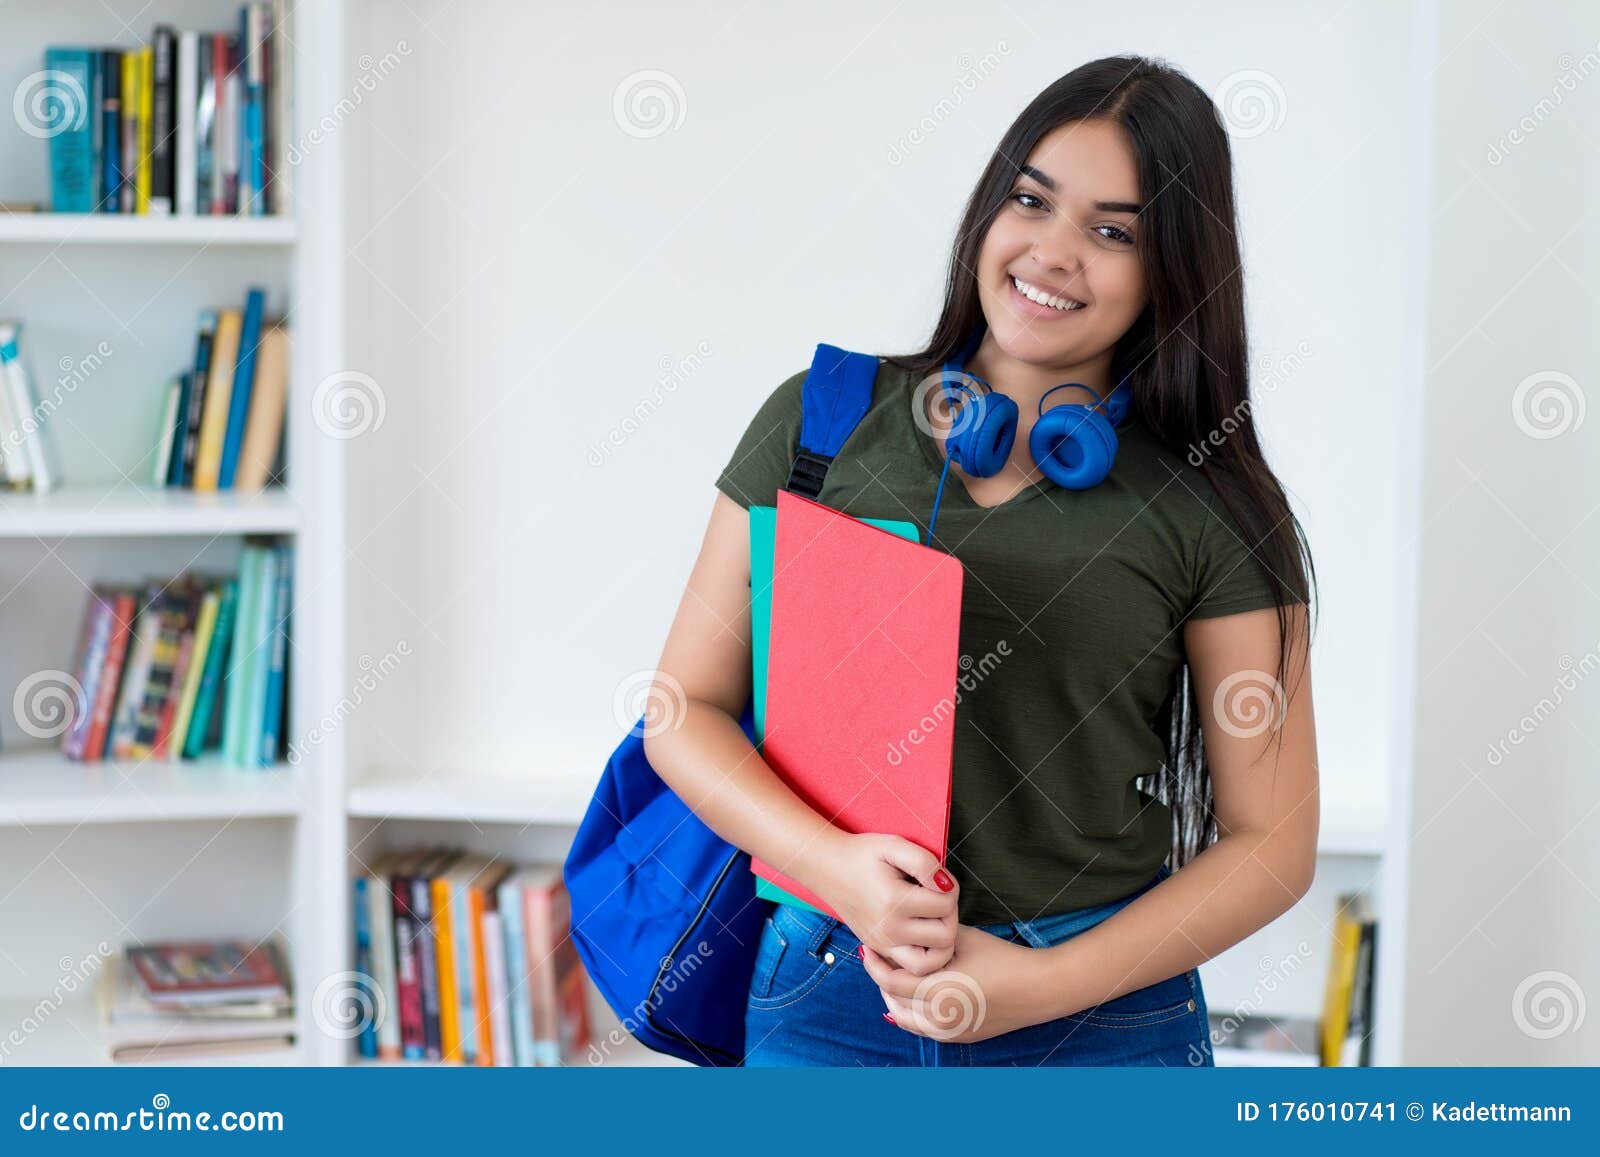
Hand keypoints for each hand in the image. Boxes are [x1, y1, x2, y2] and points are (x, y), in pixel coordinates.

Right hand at [812, 832, 957, 974]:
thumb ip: (924, 862)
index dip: (950, 888)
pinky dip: (926, 957)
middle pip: (945, 936)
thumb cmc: (863, 854)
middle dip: (950, 916)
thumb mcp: (893, 845)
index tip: (937, 879)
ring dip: (941, 942)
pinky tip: (923, 934)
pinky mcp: (880, 950)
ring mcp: (883, 944)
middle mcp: (888, 929)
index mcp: (894, 901)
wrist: (827, 868)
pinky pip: (913, 969)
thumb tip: (946, 885)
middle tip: (938, 899)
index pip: (946, 905)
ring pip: (932, 963)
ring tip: (934, 920)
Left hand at [860, 923, 1044, 1042]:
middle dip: (881, 979)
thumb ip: (929, 938)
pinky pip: (922, 1028)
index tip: (869, 947)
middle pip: (893, 1002)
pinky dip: (909, 1013)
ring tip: (890, 974)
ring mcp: (949, 1032)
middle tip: (877, 957)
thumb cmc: (1001, 958)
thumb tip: (902, 930)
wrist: (1038, 988)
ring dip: (893, 998)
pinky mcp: (959, 1037)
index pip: (891, 983)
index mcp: (938, 993)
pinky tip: (908, 996)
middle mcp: (939, 1019)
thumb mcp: (960, 939)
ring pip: (905, 1019)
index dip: (876, 965)